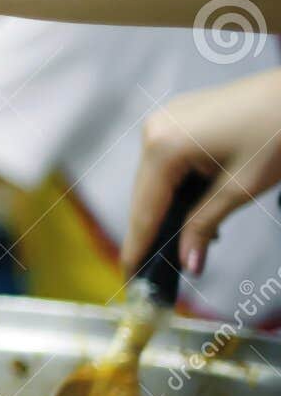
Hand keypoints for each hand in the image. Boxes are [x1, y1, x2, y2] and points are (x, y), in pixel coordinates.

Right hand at [124, 69, 280, 276]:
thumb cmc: (277, 133)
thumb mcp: (240, 187)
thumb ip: (205, 225)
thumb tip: (187, 263)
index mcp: (164, 145)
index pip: (144, 208)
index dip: (138, 246)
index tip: (130, 277)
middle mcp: (153, 129)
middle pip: (144, 193)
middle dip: (151, 230)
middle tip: (152, 269)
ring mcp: (164, 120)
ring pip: (155, 178)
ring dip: (166, 209)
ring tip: (180, 242)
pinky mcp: (177, 118)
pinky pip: (166, 160)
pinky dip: (176, 187)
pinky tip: (191, 208)